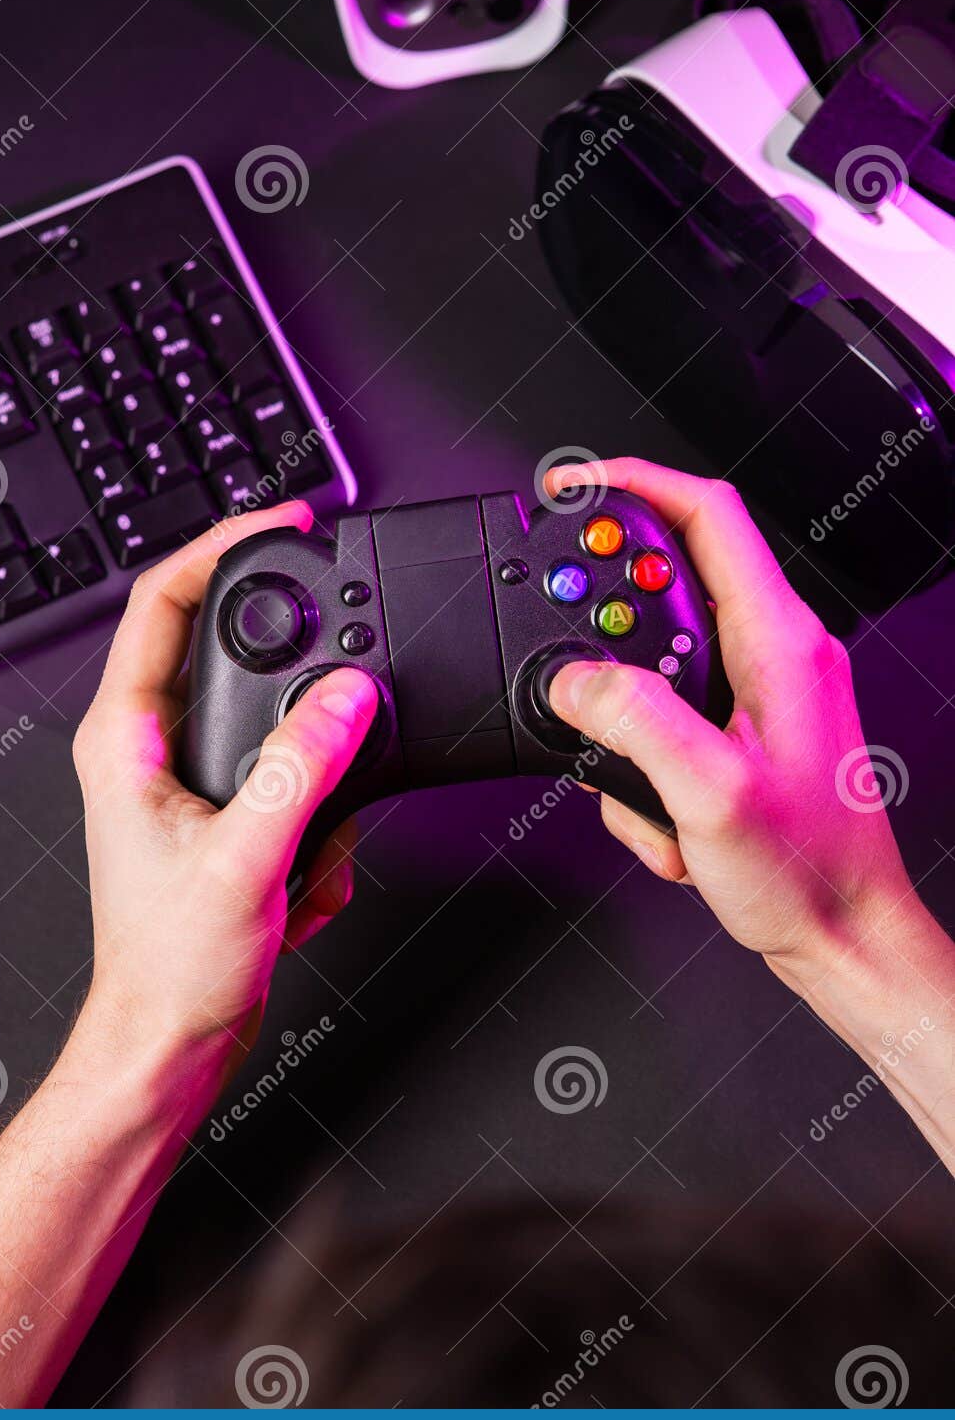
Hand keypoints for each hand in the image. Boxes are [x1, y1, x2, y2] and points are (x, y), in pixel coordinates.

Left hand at [71, 501, 376, 1063]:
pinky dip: (320, 825)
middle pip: (227, 650)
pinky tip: (303, 884)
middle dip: (300, 673)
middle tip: (349, 664)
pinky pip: (294, 783)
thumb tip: (348, 693)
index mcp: (124, 737)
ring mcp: (187, 784)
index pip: (161, 599)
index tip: (286, 520)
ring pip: (275, 725)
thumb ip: (302, 768)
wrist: (171, 1045)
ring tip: (312, 850)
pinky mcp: (224, 818)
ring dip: (319, 775)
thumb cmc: (169, 966)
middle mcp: (148, 749)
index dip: (222, 543)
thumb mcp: (246, 858)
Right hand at [545, 459, 915, 984]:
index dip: (633, 482)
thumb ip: (634, 721)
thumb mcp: (709, 794)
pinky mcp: (746, 732)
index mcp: (778, 640)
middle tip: (571, 672)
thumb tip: (574, 680)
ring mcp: (763, 692)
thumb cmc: (810, 871)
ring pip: (658, 663)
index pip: (705, 514)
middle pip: (670, 585)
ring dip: (626, 728)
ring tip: (641, 794)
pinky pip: (670, 716)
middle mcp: (777, 652)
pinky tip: (668, 823)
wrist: (847, 937)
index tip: (573, 486)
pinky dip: (647, 769)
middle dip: (608, 638)